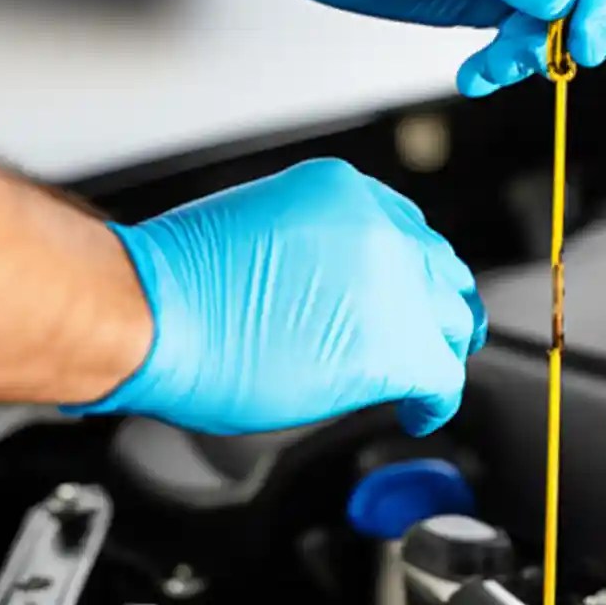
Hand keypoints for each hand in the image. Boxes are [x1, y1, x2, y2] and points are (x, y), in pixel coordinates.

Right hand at [62, 159, 486, 436]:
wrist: (152, 313)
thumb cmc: (173, 281)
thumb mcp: (258, 224)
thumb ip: (313, 244)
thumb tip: (327, 285)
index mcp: (346, 192)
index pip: (407, 229)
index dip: (410, 268)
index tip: (406, 292)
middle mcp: (381, 229)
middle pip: (440, 271)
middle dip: (436, 305)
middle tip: (433, 335)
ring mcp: (395, 286)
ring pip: (453, 322)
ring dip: (442, 350)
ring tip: (427, 377)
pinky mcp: (396, 346)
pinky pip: (444, 378)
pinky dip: (436, 401)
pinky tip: (418, 413)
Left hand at [219, 0, 605, 95]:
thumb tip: (563, 1)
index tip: (587, 36)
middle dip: (573, 27)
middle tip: (549, 60)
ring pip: (554, 22)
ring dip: (531, 53)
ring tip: (492, 67)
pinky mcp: (479, 1)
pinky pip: (513, 40)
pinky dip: (502, 65)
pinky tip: (476, 75)